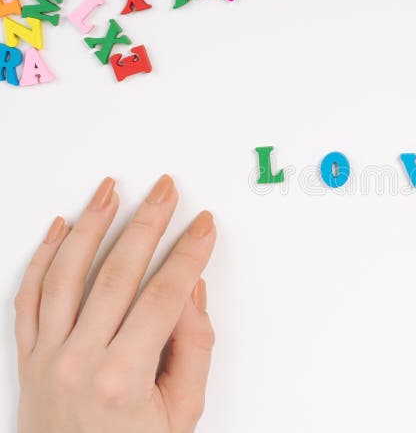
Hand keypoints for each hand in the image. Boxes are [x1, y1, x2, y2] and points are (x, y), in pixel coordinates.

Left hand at [15, 176, 215, 432]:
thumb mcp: (182, 411)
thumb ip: (193, 347)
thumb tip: (191, 291)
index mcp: (121, 379)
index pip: (163, 296)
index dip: (188, 254)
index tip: (202, 227)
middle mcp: (77, 362)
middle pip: (116, 274)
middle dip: (147, 223)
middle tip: (164, 191)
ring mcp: (47, 356)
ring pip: (65, 274)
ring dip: (90, 225)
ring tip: (109, 192)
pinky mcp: (27, 356)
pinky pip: (27, 297)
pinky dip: (41, 258)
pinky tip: (58, 229)